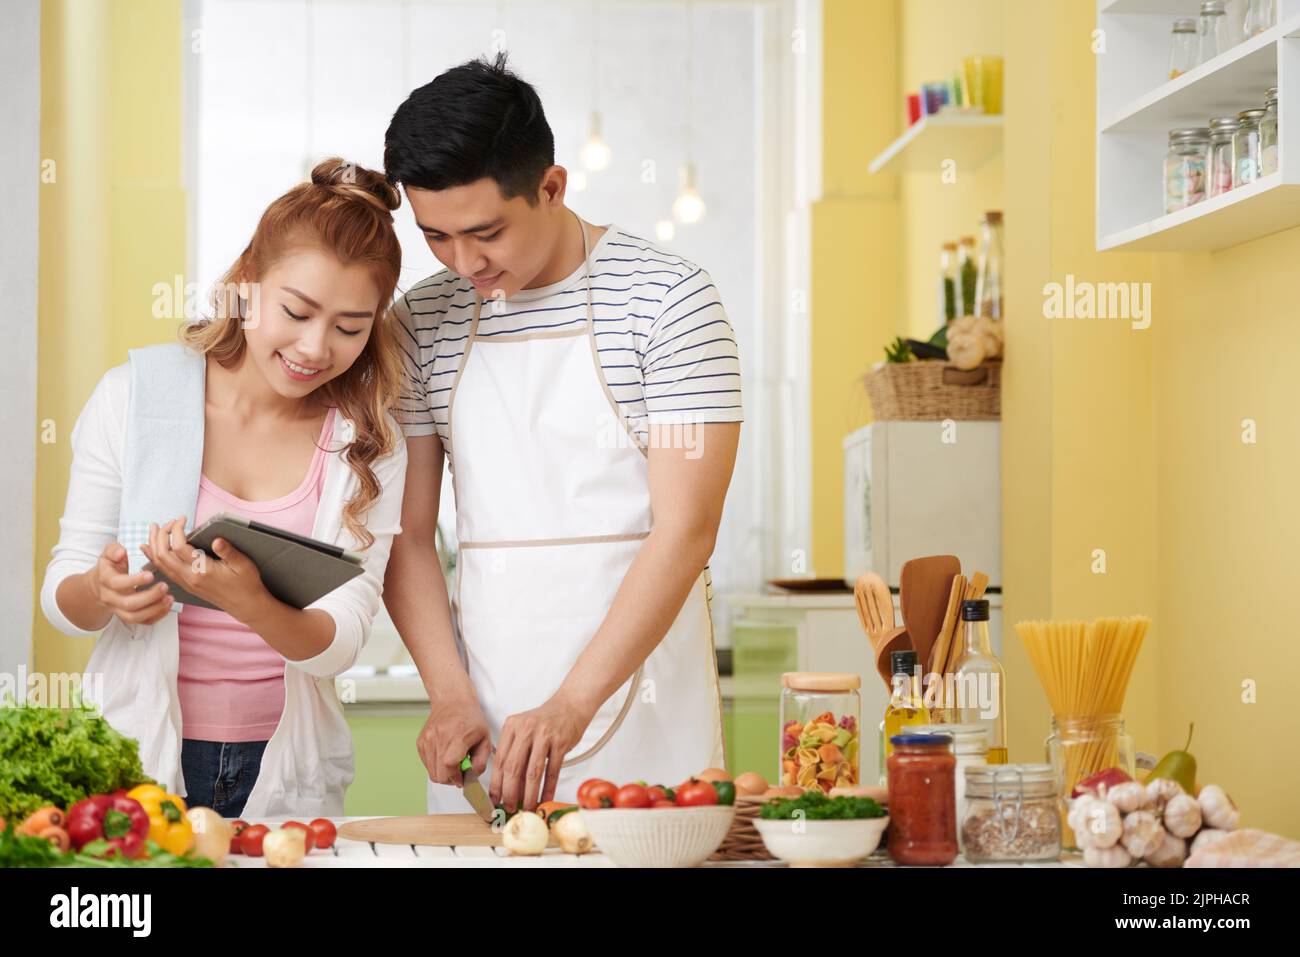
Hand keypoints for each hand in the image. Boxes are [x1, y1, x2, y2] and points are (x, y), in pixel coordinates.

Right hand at [85, 541, 172, 625]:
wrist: (100, 584)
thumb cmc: (109, 567)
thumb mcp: (108, 554)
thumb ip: (114, 549)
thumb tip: (121, 552)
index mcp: (105, 580)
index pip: (117, 583)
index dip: (134, 580)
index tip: (150, 575)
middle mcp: (110, 597)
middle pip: (128, 604)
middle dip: (149, 597)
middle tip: (165, 586)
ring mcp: (118, 609)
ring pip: (134, 616)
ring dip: (154, 609)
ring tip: (169, 598)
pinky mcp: (127, 615)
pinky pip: (141, 622)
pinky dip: (156, 616)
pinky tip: (167, 606)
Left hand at [140, 517, 266, 621]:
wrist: (245, 604)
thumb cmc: (246, 584)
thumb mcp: (243, 565)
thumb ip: (228, 552)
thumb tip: (217, 540)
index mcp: (203, 571)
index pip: (179, 547)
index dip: (176, 530)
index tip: (182, 520)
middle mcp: (190, 578)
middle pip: (162, 555)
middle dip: (161, 535)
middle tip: (168, 522)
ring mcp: (186, 583)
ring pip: (160, 563)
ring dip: (154, 545)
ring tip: (154, 529)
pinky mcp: (186, 585)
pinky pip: (164, 570)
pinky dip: (154, 558)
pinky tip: (150, 549)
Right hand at [418, 696, 491, 787]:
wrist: (452, 701)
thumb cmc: (470, 718)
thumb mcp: (484, 739)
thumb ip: (480, 762)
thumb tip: (472, 778)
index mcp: (457, 736)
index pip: (449, 766)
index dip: (456, 778)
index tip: (463, 778)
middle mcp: (439, 737)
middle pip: (439, 774)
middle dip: (451, 779)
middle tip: (460, 772)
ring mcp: (427, 740)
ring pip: (432, 772)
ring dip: (443, 773)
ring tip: (453, 761)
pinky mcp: (420, 742)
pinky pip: (427, 764)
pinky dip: (436, 765)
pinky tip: (445, 755)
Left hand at [490, 692, 592, 812]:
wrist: (570, 705)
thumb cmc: (545, 721)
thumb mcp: (524, 730)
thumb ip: (514, 753)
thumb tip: (509, 786)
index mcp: (512, 727)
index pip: (500, 760)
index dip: (496, 783)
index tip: (494, 799)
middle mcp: (526, 730)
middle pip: (513, 768)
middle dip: (510, 792)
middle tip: (510, 807)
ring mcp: (544, 735)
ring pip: (532, 772)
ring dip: (529, 794)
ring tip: (527, 807)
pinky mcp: (560, 742)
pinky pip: (552, 771)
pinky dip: (548, 788)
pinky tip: (545, 799)